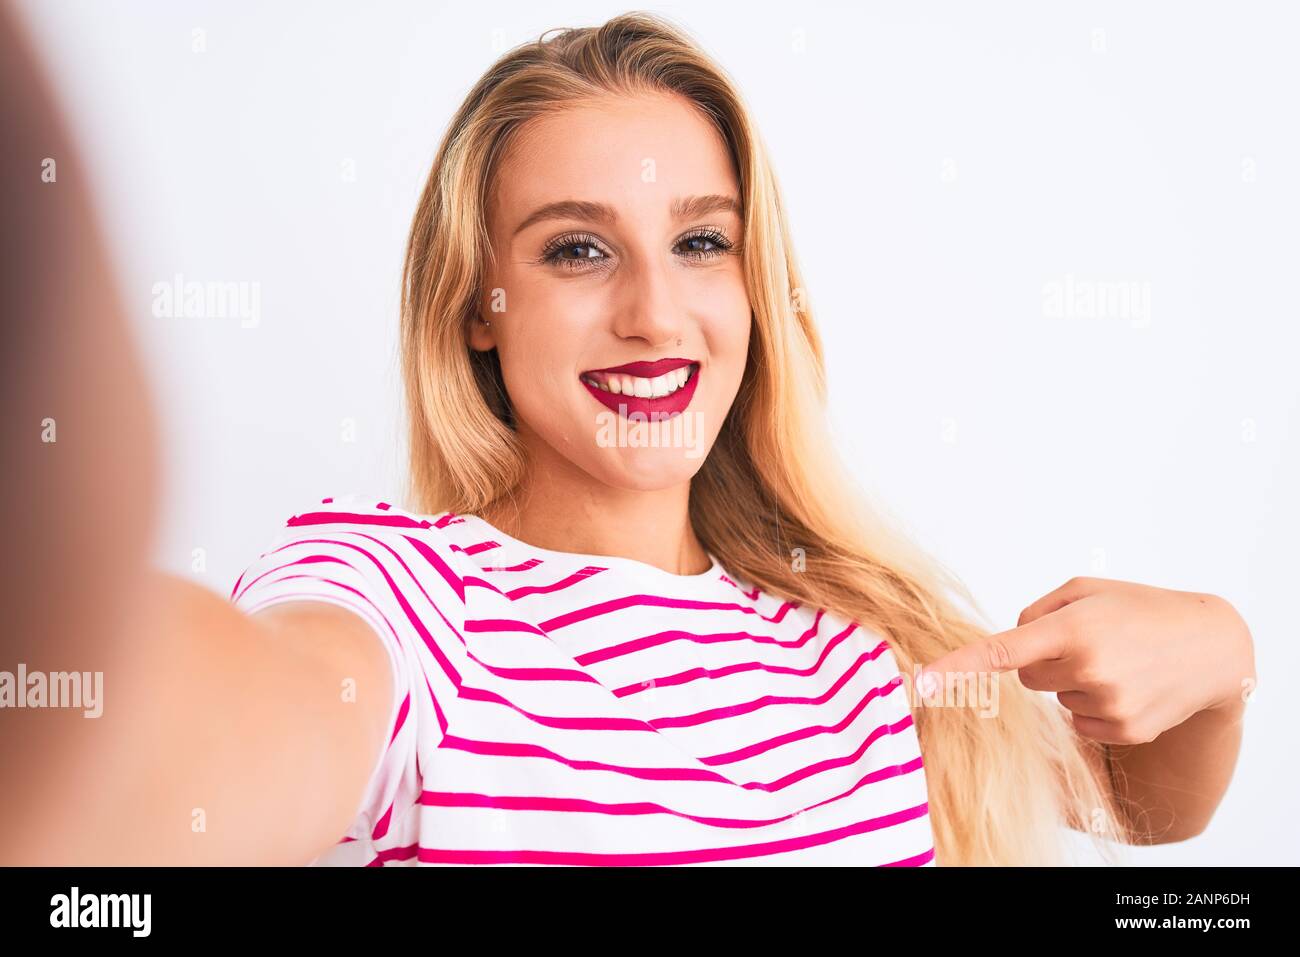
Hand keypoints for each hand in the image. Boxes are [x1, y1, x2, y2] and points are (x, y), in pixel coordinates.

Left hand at [916, 577, 1254, 744]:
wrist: (1211, 647)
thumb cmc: (1139, 608)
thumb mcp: (1086, 591)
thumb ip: (1035, 613)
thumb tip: (1006, 647)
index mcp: (1072, 629)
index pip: (1000, 653)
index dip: (957, 669)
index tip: (922, 686)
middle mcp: (1087, 671)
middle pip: (1025, 676)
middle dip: (1045, 660)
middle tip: (1088, 642)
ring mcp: (1107, 706)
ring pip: (1053, 699)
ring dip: (1073, 682)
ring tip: (1116, 662)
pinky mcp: (1123, 732)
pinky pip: (1078, 723)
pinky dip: (1093, 707)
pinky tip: (1126, 686)